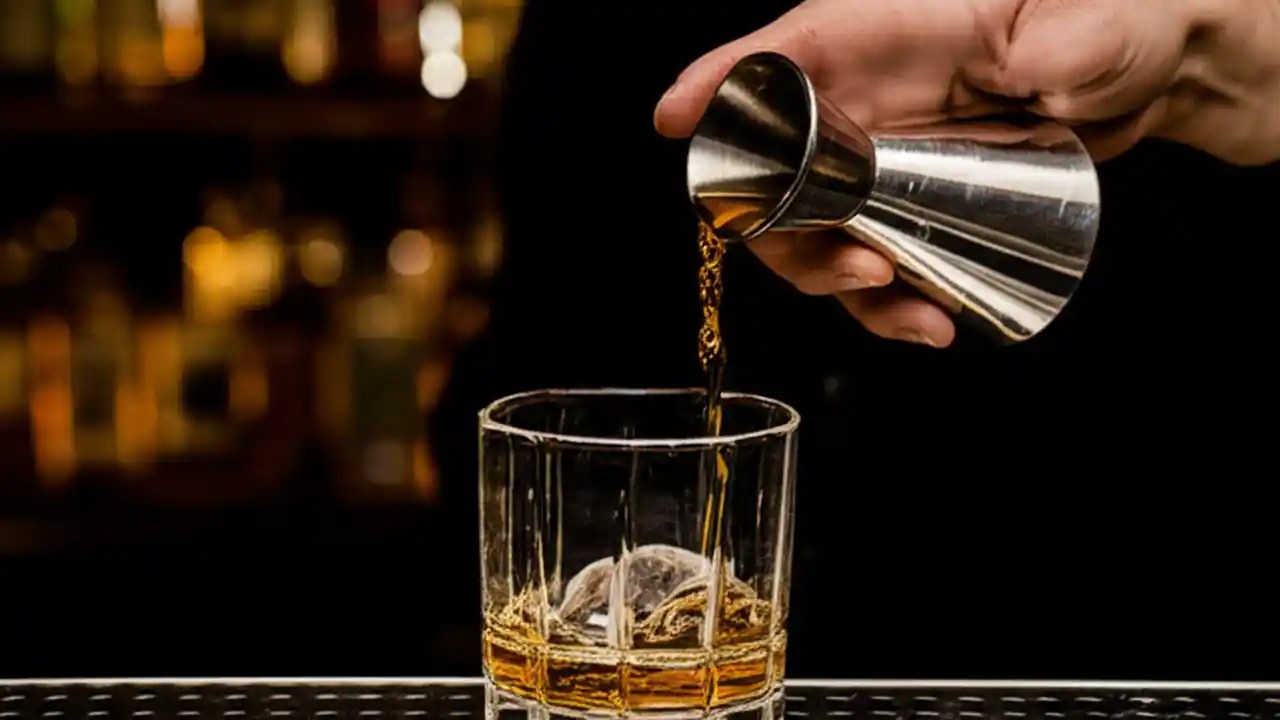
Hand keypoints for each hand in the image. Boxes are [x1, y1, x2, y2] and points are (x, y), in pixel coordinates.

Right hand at [654, 0, 1279, 347]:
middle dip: (787, 231)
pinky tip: (930, 320)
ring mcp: (878, 154)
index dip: (722, 82)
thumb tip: (1041, 70)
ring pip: (807, 228)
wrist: (1145, 74)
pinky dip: (883, 303)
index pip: (789, 50)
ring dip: (835, 282)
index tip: (677, 119)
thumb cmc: (1119, 19)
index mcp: (892, 29)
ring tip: (908, 307)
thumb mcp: (1100, 18)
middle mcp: (868, 95)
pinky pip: (862, 259)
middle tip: (855, 268)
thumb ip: (1070, 40)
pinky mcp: (901, 202)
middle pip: (773, 162)